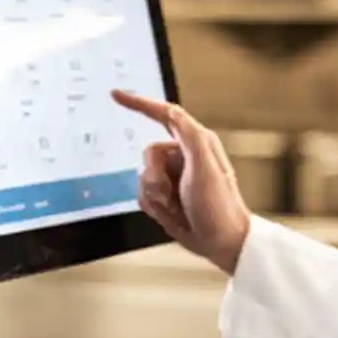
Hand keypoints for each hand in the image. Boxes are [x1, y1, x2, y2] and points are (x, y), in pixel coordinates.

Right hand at [112, 90, 250, 274]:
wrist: (221, 242)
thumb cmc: (219, 206)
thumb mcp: (205, 167)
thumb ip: (189, 136)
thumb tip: (173, 112)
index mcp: (196, 143)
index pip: (164, 115)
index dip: (139, 103)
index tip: (116, 95)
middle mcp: (184, 156)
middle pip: (149, 153)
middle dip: (155, 176)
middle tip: (170, 192)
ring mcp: (174, 177)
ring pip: (143, 176)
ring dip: (155, 194)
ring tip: (175, 206)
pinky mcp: (166, 196)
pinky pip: (142, 193)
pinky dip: (152, 205)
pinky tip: (171, 213)